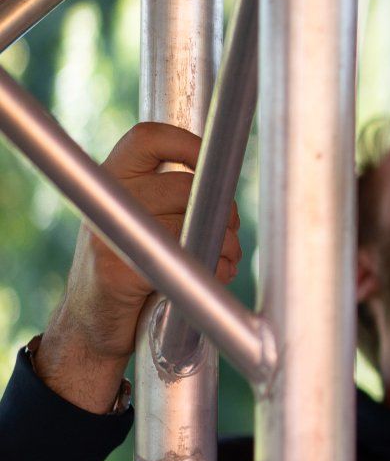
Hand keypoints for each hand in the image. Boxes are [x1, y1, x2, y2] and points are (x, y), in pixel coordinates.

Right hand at [38, 123, 240, 409]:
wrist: (90, 323)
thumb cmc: (128, 266)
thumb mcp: (138, 217)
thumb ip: (171, 193)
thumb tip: (226, 180)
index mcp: (111, 179)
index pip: (148, 137)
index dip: (188, 144)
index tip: (215, 166)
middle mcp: (105, 201)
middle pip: (187, 186)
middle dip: (223, 211)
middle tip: (228, 233)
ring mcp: (108, 236)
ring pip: (196, 224)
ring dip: (227, 245)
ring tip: (224, 259)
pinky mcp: (119, 273)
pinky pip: (190, 261)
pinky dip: (218, 270)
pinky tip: (215, 278)